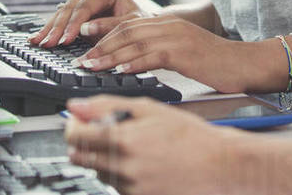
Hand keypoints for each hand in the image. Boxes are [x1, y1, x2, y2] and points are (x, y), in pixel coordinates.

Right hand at [30, 0, 145, 47]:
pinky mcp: (75, 10)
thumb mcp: (129, 24)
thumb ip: (109, 26)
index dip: (73, 24)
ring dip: (49, 29)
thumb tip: (85, 29)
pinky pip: (60, 19)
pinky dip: (50, 29)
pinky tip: (37, 37)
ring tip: (38, 42)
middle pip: (70, 9)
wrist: (139, 25)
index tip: (65, 39)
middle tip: (48, 43)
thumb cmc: (137, 24)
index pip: (85, 7)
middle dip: (58, 28)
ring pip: (62, 13)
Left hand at [65, 95, 245, 194]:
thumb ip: (107, 105)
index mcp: (122, 140)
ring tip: (134, 147)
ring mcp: (128, 188)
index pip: (75, 136)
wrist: (217, 166)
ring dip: (105, 158)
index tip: (79, 121)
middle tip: (102, 132)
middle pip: (80, 157)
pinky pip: (116, 186)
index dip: (73, 126)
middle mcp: (121, 168)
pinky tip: (143, 163)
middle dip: (85, 143)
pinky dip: (122, 174)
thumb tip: (76, 106)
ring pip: (98, 172)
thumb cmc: (190, 136)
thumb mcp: (149, 109)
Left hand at [76, 14, 267, 93]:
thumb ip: (159, 51)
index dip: (104, 34)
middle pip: (126, 31)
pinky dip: (133, 63)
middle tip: (81, 60)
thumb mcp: (183, 51)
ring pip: (134, 42)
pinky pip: (152, 55)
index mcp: (167, 23)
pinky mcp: (183, 51)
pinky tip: (120, 71)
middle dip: (100, 46)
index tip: (85, 45)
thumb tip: (133, 62)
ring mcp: (176, 36)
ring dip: (109, 56)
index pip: (128, 24)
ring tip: (91, 67)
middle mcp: (169, 25)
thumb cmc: (215, 62)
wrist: (243, 63)